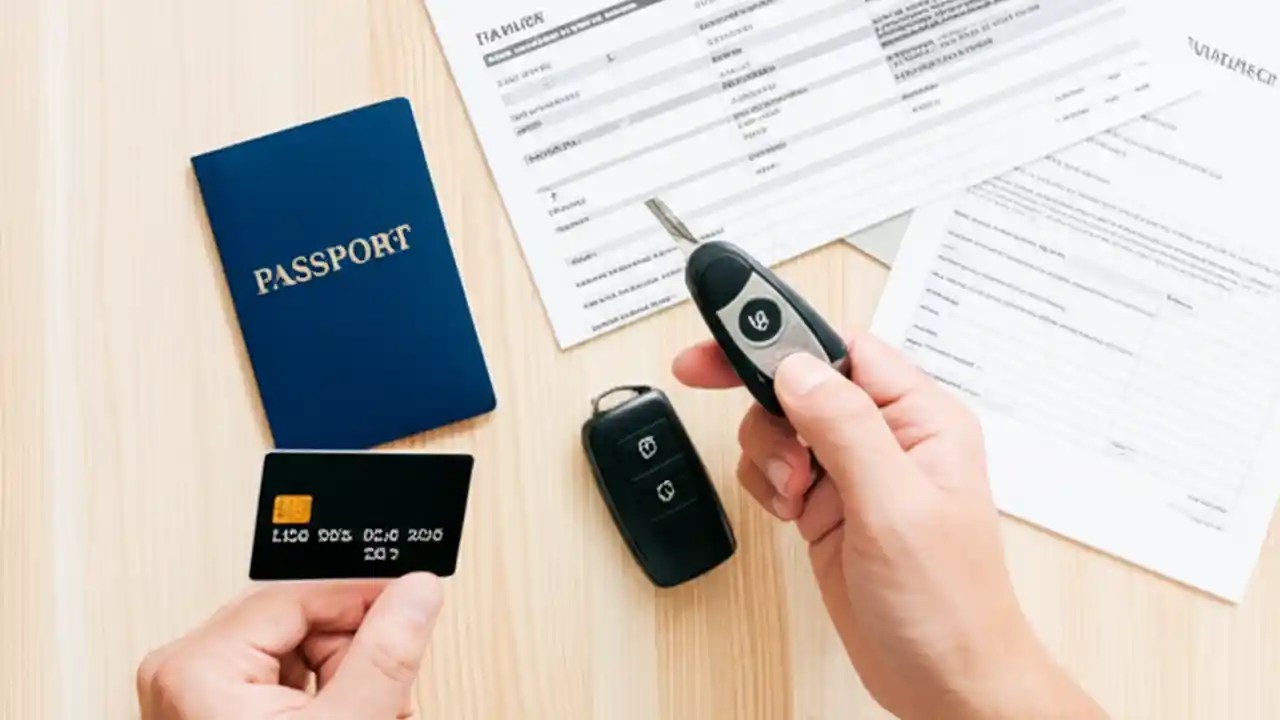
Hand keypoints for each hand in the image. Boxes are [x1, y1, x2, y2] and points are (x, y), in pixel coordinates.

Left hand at [137, 573, 442, 719]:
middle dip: (355, 652)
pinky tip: (343, 717)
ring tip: (372, 711)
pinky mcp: (206, 713)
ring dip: (343, 675)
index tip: (410, 601)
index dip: (365, 598)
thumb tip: (416, 593)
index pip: (301, 594)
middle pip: (297, 621)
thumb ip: (386, 652)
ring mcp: (189, 694)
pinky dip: (317, 695)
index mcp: (199, 665)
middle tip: (391, 686)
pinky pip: (275, 678)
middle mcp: (183, 672)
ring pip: (292, 650)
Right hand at [674, 331, 1102, 719]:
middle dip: (756, 387)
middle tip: (698, 372)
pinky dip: (764, 483)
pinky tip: (788, 511)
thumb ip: (846, 428)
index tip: (724, 329)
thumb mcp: (896, 507)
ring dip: (766, 451)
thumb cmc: (949, 606)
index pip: (842, 346)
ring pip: (781, 424)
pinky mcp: (829, 507)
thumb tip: (797, 368)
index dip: (780, 332)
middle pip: (802, 378)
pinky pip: (776, 469)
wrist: (946, 682)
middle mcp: (888, 437)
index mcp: (921, 419)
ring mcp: (856, 473)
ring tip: (792, 492)